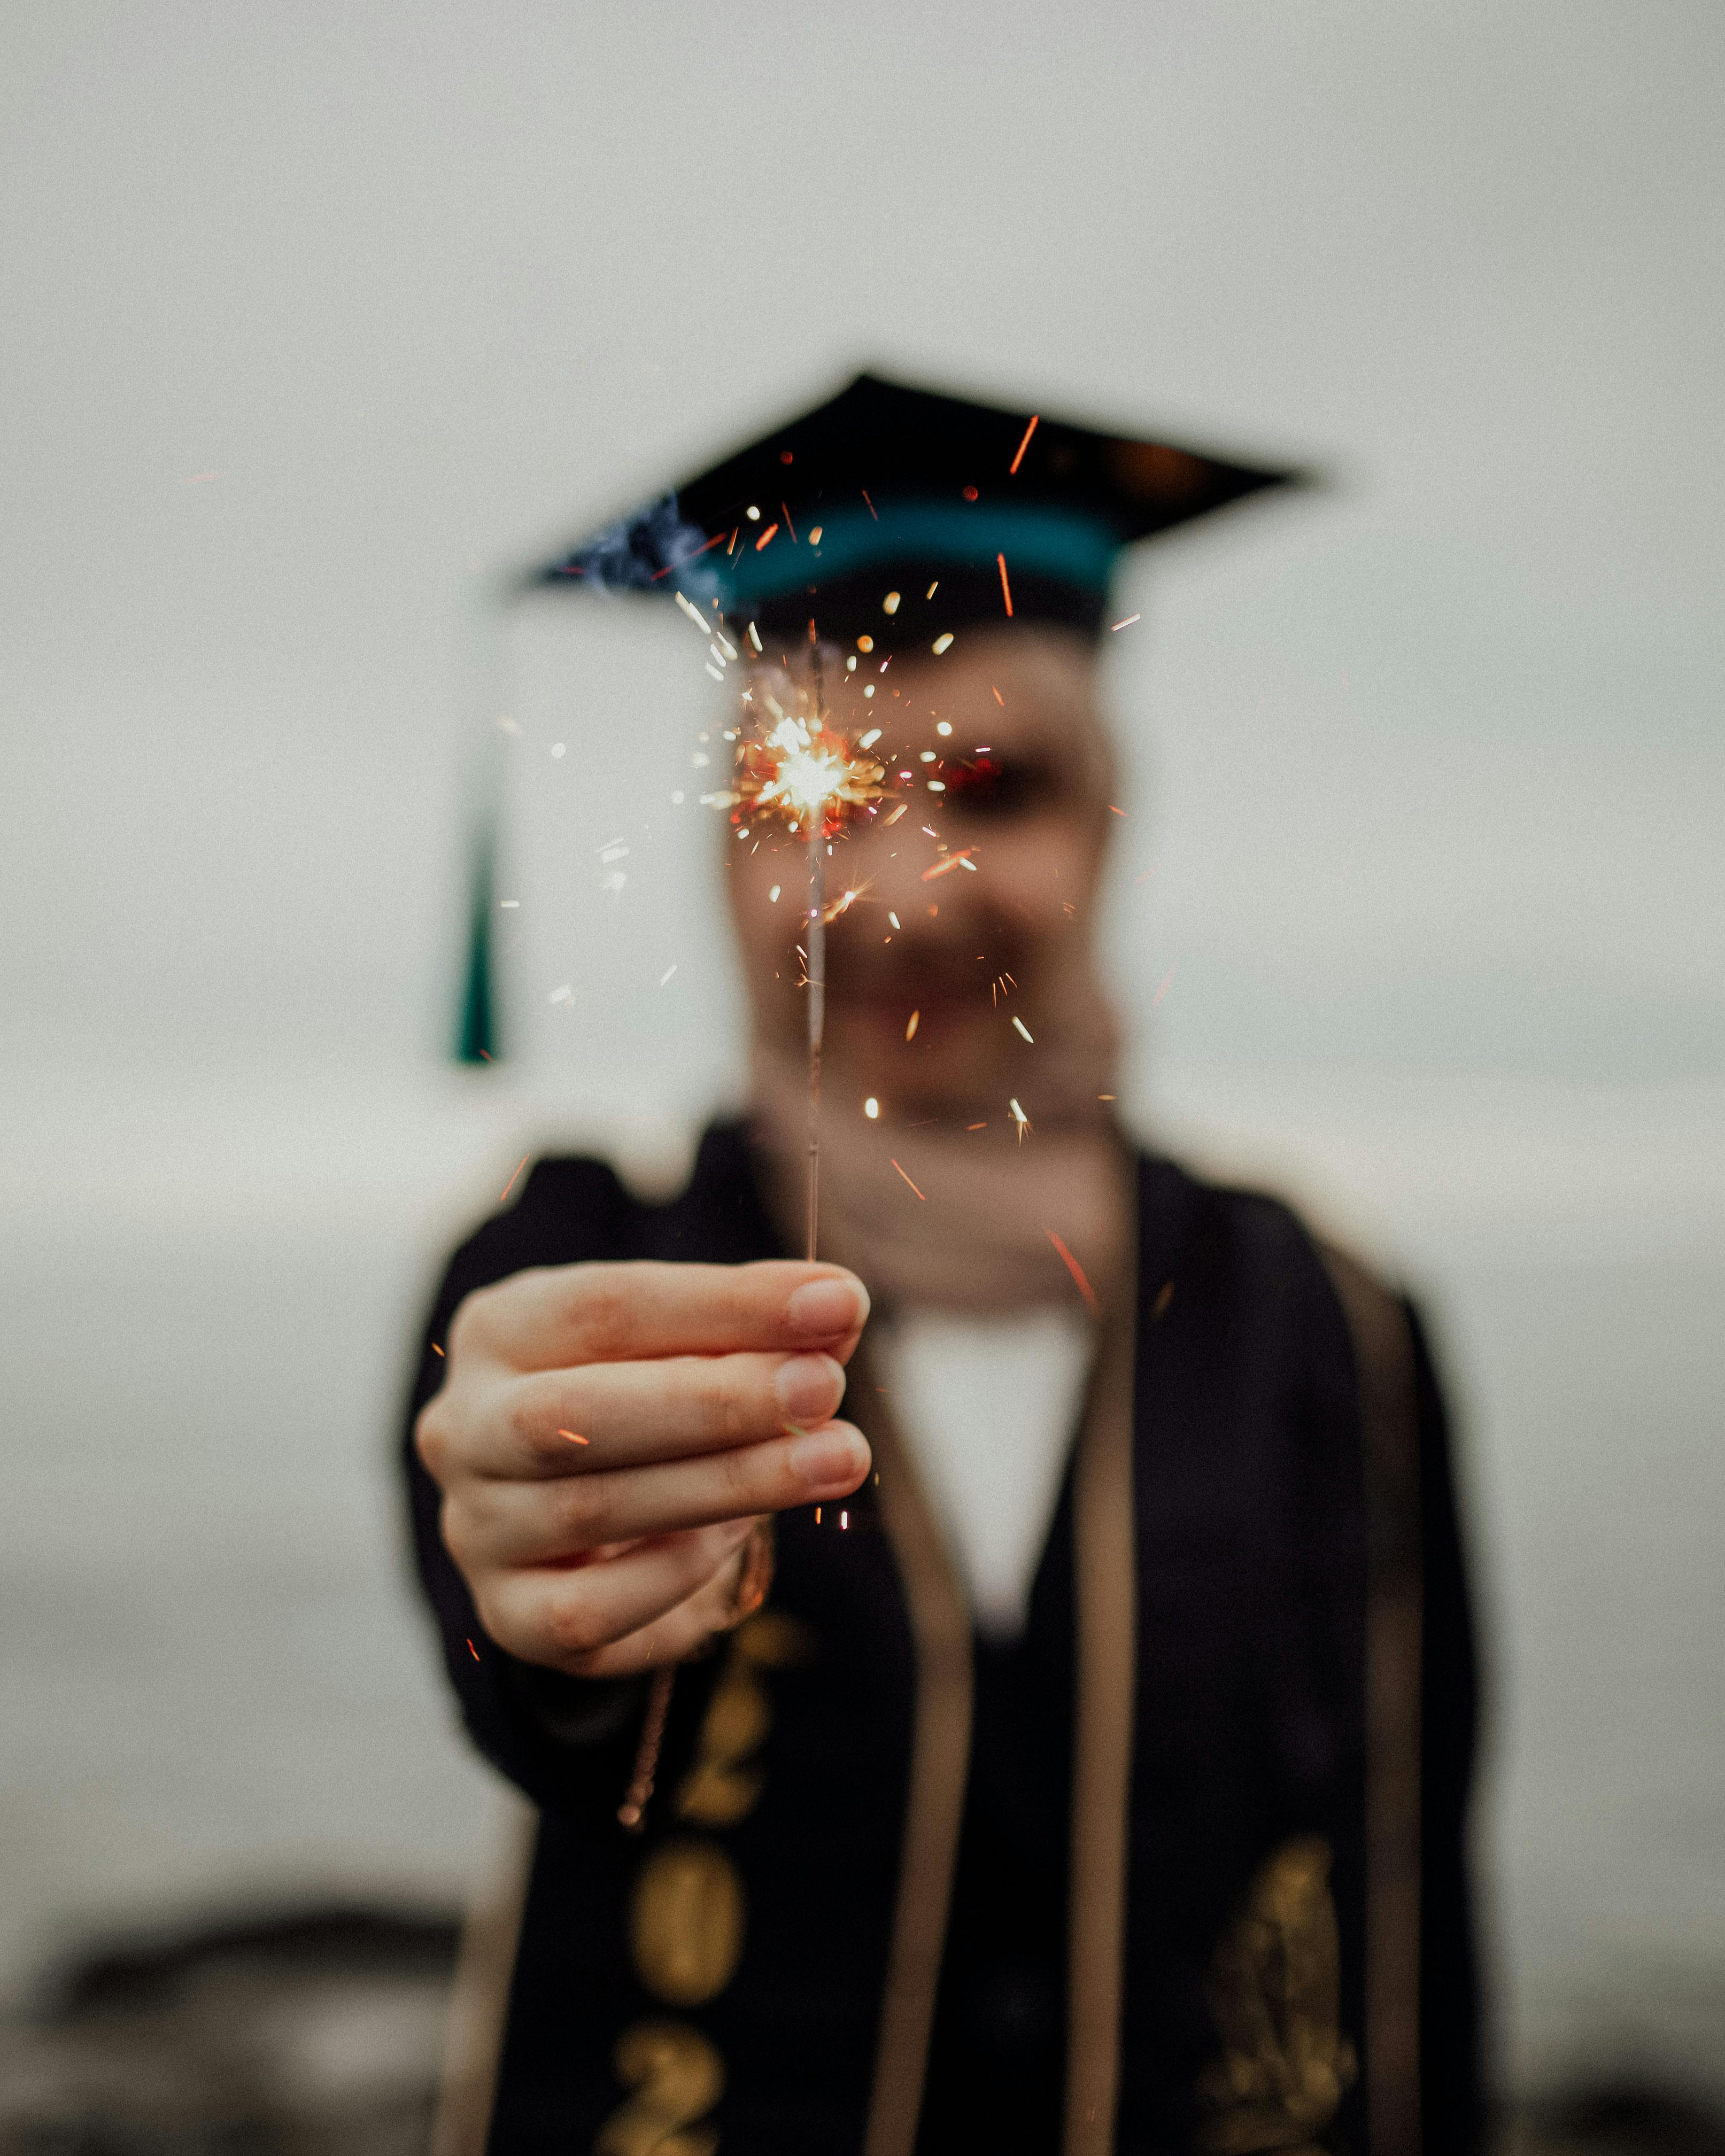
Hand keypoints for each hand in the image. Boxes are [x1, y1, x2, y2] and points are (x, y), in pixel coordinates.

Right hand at [415, 1260, 869, 1678]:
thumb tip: (836, 1310)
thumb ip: (757, 1328)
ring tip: (835, 1458)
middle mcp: (462, 1426)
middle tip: (825, 1388)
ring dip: (730, 1483)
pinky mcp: (509, 1617)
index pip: (605, 1305)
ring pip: (593, 1510)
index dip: (726, 1304)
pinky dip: (680, 1573)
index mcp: (501, 1329)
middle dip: (715, 1401)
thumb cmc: (645, 1397)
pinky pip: (592, 1610)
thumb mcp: (688, 1344)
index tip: (838, 1301)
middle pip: (574, 1413)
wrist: (578, 1516)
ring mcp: (475, 1528)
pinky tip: (743, 1536)